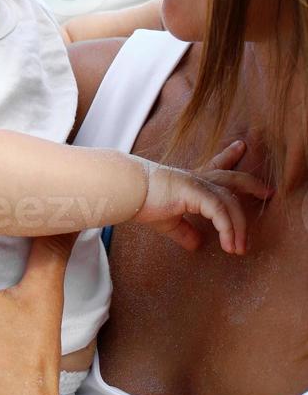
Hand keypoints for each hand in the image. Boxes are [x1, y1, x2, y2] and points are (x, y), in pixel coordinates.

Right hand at [134, 140, 273, 253]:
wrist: (126, 190)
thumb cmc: (141, 201)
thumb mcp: (168, 221)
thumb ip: (184, 231)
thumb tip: (197, 245)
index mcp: (189, 182)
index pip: (213, 167)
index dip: (228, 158)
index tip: (240, 147)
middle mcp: (195, 178)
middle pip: (229, 176)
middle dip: (250, 182)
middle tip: (268, 190)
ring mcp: (196, 182)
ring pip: (230, 201)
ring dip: (239, 226)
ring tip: (241, 248)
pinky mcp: (194, 191)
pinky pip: (220, 210)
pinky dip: (227, 228)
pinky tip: (229, 244)